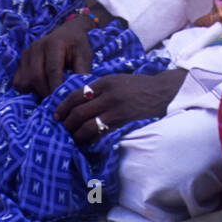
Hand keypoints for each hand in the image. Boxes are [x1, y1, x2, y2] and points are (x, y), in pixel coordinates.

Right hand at [13, 15, 93, 97]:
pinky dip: (27, 89)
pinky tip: (40, 90)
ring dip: (36, 92)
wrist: (68, 32)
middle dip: (46, 93)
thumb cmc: (78, 45)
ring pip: (25, 81)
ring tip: (49, 96)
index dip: (56, 88)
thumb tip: (82, 91)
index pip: (52, 70)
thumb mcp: (85, 55)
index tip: (62, 102)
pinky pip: (18, 81)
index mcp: (53, 44)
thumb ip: (83, 72)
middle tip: (56, 103)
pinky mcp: (21, 61)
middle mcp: (36, 48)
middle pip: (36, 77)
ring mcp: (26, 54)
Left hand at [54, 70, 186, 144]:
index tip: (56, 114)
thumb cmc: (140, 87)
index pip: (76, 95)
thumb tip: (79, 101)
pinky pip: (100, 133)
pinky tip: (86, 141)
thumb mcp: (118, 80)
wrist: (164, 92)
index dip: (62, 106)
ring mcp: (116, 110)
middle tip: (61, 129)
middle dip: (66, 122)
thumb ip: (100, 88)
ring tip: (72, 138)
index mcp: (105, 82)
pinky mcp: (123, 122)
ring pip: (86, 125)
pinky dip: (90, 138)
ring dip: (75, 134)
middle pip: (78, 111)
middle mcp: (108, 95)